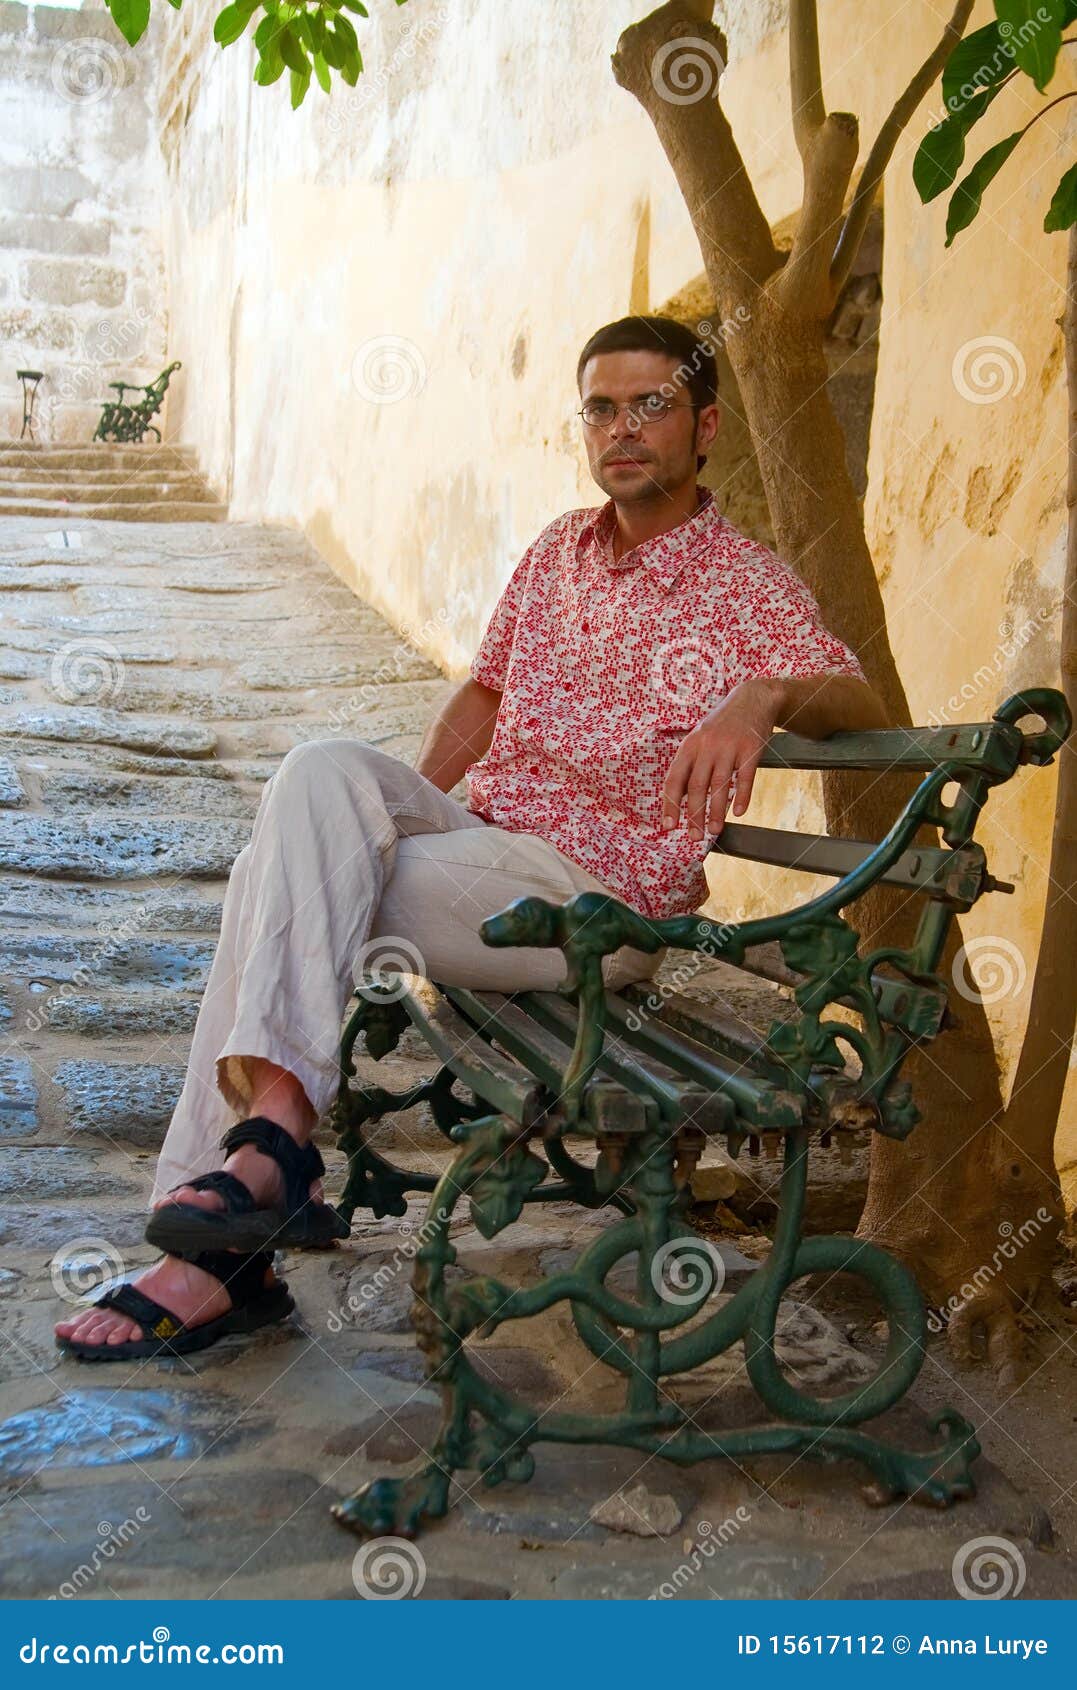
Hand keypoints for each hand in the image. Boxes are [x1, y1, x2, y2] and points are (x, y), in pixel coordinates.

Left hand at [661, 679, 780, 840]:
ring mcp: (730, 746)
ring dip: (716, 811)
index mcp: (690, 745)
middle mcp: (707, 746)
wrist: (753, 698)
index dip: (670, 804)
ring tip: (714, 831)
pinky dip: (742, 796)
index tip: (669, 825)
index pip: (674, 778)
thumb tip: (678, 797)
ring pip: (719, 785)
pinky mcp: (751, 748)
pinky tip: (739, 812)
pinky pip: (745, 777)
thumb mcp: (700, 737)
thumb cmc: (722, 723)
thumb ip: (690, 763)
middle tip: (694, 836)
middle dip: (693, 815)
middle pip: (696, 786)